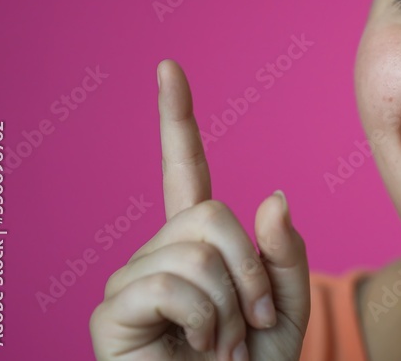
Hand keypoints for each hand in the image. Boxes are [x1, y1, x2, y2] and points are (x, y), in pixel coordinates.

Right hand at [90, 59, 310, 359]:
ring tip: (224, 345)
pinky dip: (205, 321)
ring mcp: (132, 281)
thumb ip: (286, 255)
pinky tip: (199, 350)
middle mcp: (159, 252)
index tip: (169, 68)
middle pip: (211, 214)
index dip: (176, 120)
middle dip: (250, 271)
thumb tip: (271, 199)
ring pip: (198, 251)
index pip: (186, 171)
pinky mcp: (112, 313)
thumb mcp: (288, 308)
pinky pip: (172, 284)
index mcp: (201, 245)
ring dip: (230, 306)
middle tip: (252, 323)